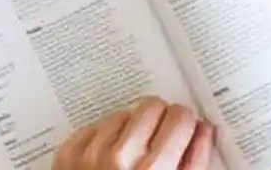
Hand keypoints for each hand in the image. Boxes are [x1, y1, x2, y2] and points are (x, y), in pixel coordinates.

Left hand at [53, 97, 213, 169]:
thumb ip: (195, 164)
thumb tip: (203, 130)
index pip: (181, 117)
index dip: (185, 124)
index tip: (182, 130)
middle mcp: (120, 158)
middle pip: (152, 106)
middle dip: (160, 119)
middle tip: (158, 139)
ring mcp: (90, 154)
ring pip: (123, 113)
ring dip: (130, 129)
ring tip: (130, 156)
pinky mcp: (67, 156)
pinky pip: (93, 127)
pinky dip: (103, 138)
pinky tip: (108, 159)